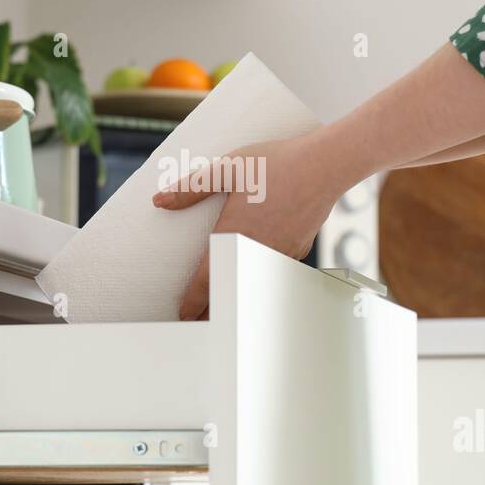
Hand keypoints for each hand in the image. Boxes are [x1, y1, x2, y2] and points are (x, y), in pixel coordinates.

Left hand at [151, 133, 346, 319]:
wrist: (325, 166)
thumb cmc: (276, 163)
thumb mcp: (228, 168)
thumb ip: (192, 187)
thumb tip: (159, 201)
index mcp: (233, 233)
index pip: (207, 280)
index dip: (193, 302)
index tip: (183, 315)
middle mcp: (255, 249)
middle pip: (231, 288)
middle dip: (213, 308)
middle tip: (198, 322)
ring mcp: (279, 252)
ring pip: (255, 280)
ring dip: (239, 293)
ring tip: (226, 304)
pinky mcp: (298, 248)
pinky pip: (275, 266)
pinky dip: (264, 274)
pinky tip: (260, 270)